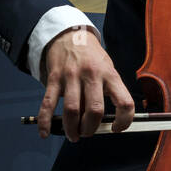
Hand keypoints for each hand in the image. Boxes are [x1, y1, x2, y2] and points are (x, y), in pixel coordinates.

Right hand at [37, 27, 134, 141]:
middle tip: (87, 133)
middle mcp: (92, 75)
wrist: (71, 35)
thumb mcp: (108, 69)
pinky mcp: (55, 78)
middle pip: (95, 110)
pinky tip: (45, 132)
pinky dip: (46, 121)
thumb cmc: (92, 57)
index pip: (124, 103)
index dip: (123, 121)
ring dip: (72, 129)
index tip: (116, 128)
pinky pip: (49, 103)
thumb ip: (108, 93)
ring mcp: (72, 76)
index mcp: (110, 75)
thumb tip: (102, 122)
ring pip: (72, 110)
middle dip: (90, 128)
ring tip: (73, 135)